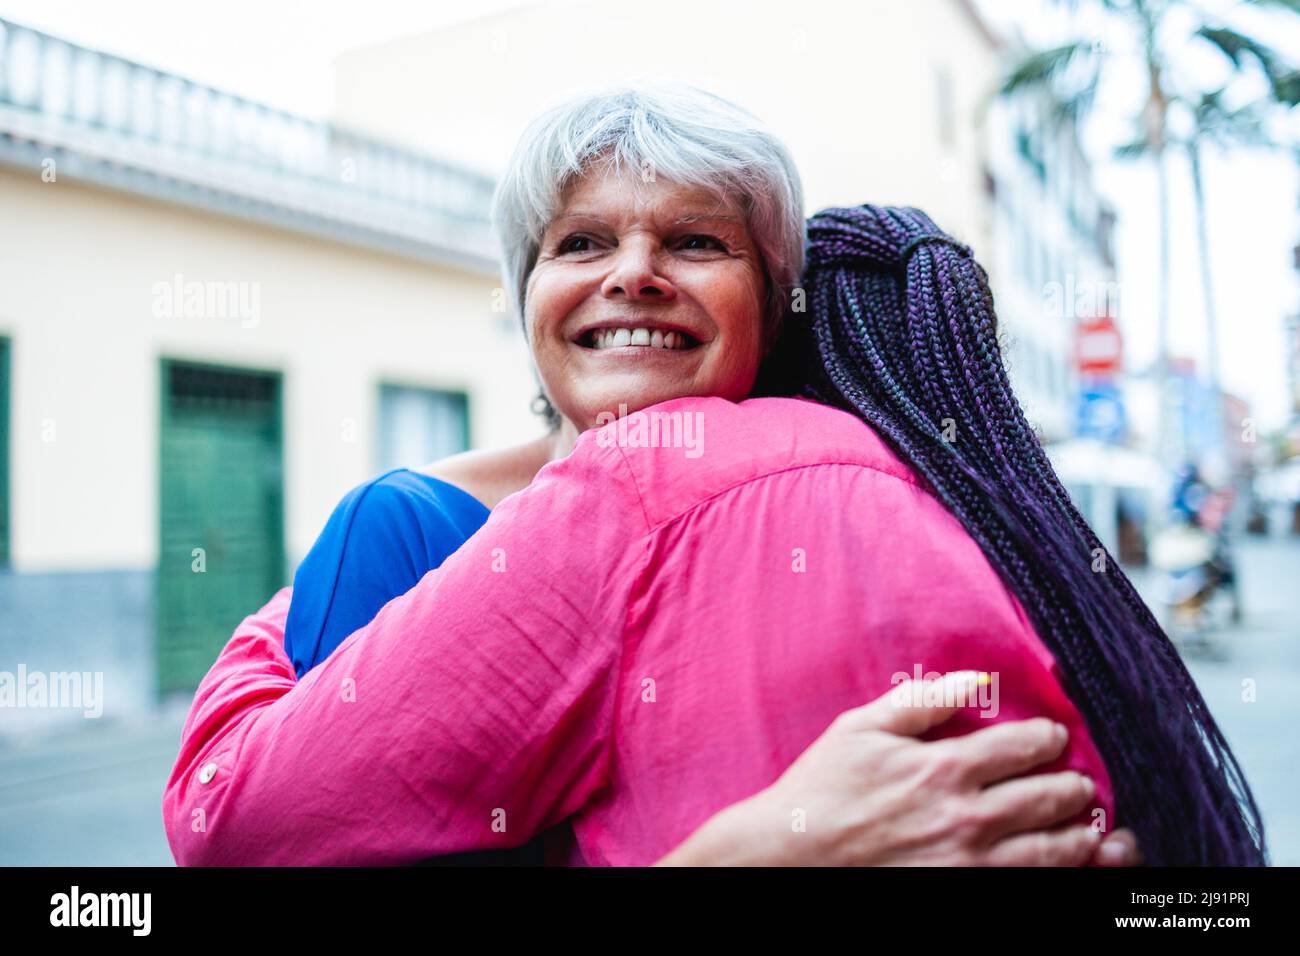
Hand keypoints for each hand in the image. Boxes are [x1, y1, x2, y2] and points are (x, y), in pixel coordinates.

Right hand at [659, 672, 1140, 865]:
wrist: (791, 856)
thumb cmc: (821, 790)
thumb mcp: (861, 728)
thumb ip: (923, 700)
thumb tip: (975, 680)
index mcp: (944, 767)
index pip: (1025, 746)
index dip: (1049, 738)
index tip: (1053, 738)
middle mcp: (966, 817)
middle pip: (1050, 797)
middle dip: (1074, 785)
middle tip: (1078, 782)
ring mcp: (971, 864)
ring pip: (1055, 849)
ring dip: (1082, 833)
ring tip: (1089, 825)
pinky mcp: (967, 894)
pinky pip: (1033, 884)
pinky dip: (1063, 873)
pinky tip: (1072, 864)